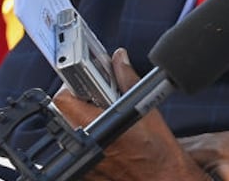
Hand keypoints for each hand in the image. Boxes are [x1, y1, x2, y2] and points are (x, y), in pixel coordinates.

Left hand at [53, 49, 209, 180]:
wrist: (164, 177)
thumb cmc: (159, 150)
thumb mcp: (144, 108)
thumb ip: (128, 79)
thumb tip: (119, 59)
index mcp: (96, 126)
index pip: (64, 98)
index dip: (73, 83)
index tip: (85, 77)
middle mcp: (85, 143)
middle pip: (64, 112)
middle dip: (80, 98)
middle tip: (99, 95)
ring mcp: (83, 159)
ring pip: (69, 128)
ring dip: (84, 116)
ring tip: (106, 114)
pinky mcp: (85, 169)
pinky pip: (78, 144)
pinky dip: (89, 134)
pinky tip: (109, 134)